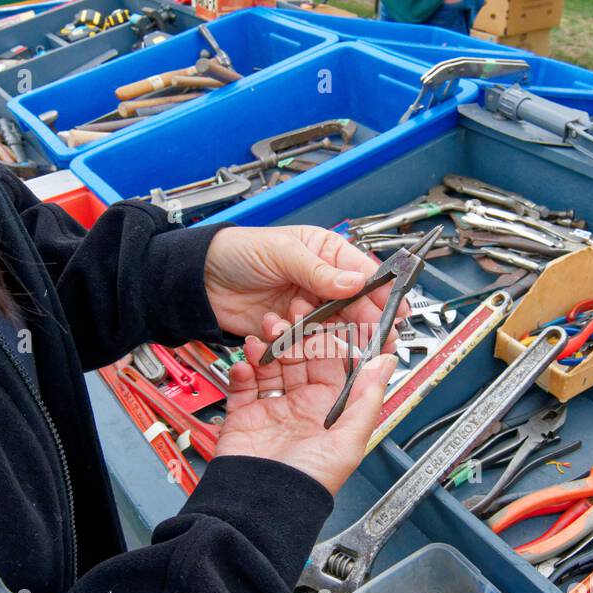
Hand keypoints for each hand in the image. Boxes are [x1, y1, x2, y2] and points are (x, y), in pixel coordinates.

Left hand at [203, 224, 406, 345]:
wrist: (199, 280)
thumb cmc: (237, 252)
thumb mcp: (282, 253)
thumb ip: (319, 271)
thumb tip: (355, 283)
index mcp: (325, 252)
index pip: (363, 273)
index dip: (380, 293)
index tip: (393, 310)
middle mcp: (321, 281)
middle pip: (356, 305)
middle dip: (365, 320)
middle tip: (376, 335)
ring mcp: (306, 307)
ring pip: (333, 326)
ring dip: (326, 330)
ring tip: (310, 327)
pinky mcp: (290, 330)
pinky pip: (308, 341)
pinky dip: (302, 340)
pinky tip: (287, 332)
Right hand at [216, 319, 396, 493]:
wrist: (262, 504)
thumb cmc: (309, 482)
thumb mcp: (350, 441)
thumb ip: (368, 398)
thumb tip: (386, 363)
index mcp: (330, 411)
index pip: (332, 364)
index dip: (327, 339)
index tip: (323, 317)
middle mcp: (303, 407)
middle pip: (299, 359)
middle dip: (293, 336)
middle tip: (287, 318)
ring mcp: (272, 409)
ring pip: (270, 365)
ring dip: (266, 346)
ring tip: (262, 334)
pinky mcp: (244, 415)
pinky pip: (243, 384)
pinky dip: (242, 369)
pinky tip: (245, 361)